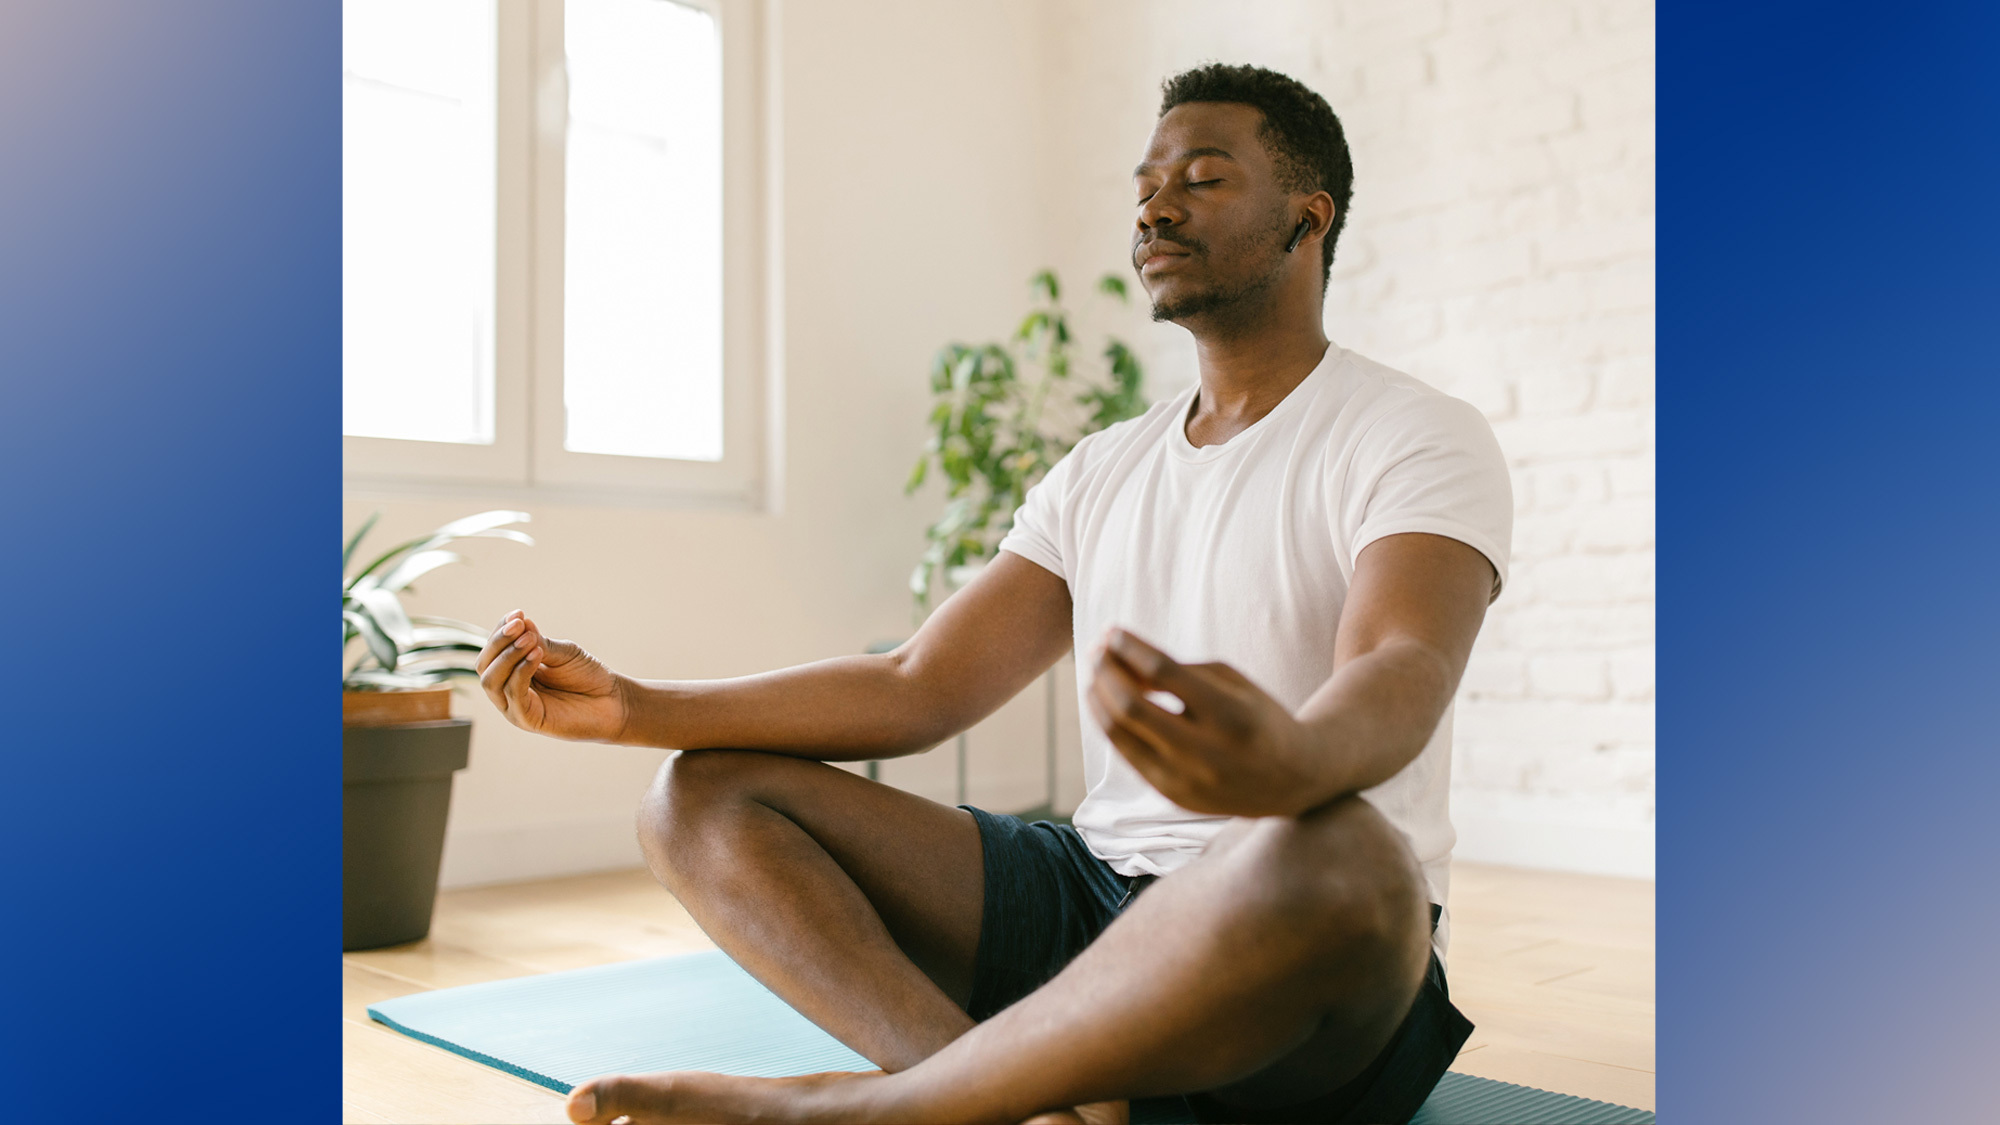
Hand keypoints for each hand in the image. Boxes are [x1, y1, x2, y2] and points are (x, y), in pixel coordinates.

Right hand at [475, 609, 630, 741]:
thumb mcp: (562, 652)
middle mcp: (508, 690)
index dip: (500, 631)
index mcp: (513, 671)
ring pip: (492, 680)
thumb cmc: (587, 676)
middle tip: (518, 624)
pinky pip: (513, 695)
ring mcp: (515, 707)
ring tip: (530, 639)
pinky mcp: (527, 720)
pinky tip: (537, 654)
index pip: (493, 650)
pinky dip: (521, 672)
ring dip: (508, 655)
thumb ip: (539, 641)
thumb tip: (518, 622)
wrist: (614, 701)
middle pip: (484, 665)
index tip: (517, 613)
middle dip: (498, 642)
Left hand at [1085, 627, 1321, 816]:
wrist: (1293, 778)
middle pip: (1132, 706)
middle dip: (1106, 672)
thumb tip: (1119, 659)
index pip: (1163, 673)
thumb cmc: (1257, 717)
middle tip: (1097, 650)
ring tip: (1096, 674)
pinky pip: (1128, 755)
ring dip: (1100, 698)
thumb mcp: (1232, 682)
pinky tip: (1108, 703)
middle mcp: (1205, 753)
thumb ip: (1179, 669)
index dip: (1130, 648)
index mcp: (1229, 715)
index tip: (1112, 631)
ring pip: (1120, 734)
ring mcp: (1186, 781)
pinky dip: (1112, 725)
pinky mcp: (1173, 797)